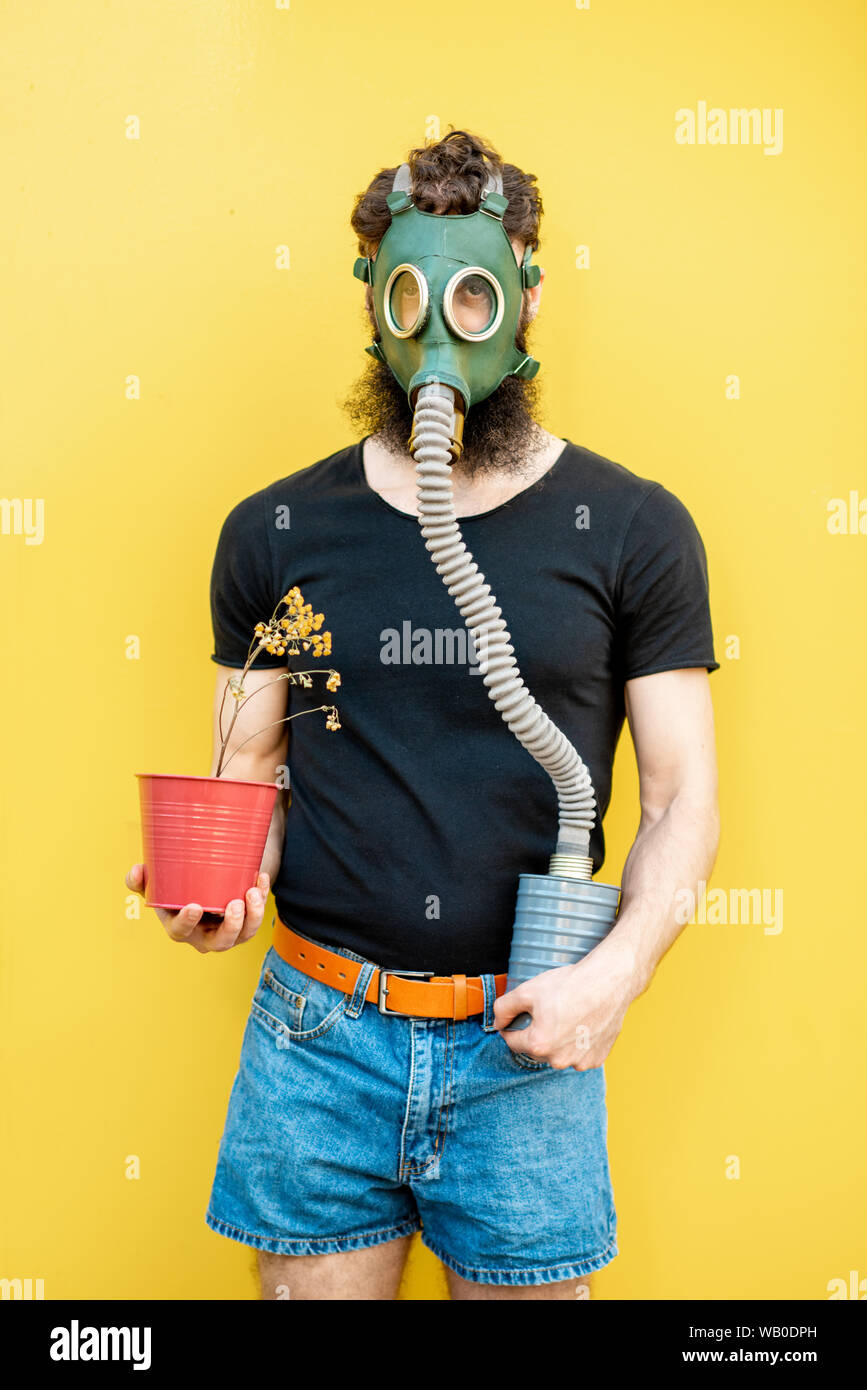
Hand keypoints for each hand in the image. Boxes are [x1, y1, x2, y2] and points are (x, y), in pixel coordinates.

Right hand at [124, 863, 269, 953]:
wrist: (203, 885)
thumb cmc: (178, 890)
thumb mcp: (157, 885)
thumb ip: (141, 880)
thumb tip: (137, 871)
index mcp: (180, 927)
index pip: (181, 932)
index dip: (187, 922)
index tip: (194, 906)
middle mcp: (205, 936)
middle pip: (220, 942)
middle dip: (230, 926)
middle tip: (234, 905)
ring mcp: (228, 932)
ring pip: (244, 934)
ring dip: (253, 916)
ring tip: (252, 892)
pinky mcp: (246, 923)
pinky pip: (257, 917)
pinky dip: (261, 900)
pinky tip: (260, 879)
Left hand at [494, 936, 638, 1070]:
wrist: (608, 982)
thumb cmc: (571, 985)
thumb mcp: (527, 990)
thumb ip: (504, 1008)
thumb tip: (497, 1022)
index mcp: (539, 1044)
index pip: (512, 1041)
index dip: (512, 1027)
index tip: (519, 1018)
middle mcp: (559, 1060)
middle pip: (536, 1049)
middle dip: (537, 1033)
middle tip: (548, 1012)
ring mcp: (580, 1061)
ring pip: (558, 1053)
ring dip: (557, 1041)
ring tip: (567, 1017)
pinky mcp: (597, 1059)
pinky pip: (579, 1054)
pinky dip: (577, 1044)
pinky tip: (581, 1024)